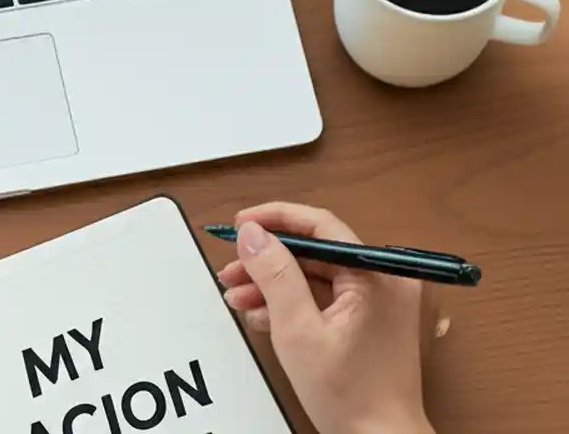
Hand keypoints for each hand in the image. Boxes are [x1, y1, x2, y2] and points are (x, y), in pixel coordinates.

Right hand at [217, 203, 434, 433]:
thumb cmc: (350, 395)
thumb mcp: (298, 330)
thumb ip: (274, 275)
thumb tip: (252, 234)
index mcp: (376, 275)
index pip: (321, 226)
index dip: (275, 220)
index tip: (240, 225)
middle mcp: (384, 281)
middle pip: (314, 252)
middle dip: (267, 260)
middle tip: (231, 268)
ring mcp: (378, 301)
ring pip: (314, 275)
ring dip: (273, 284)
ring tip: (237, 297)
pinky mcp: (368, 320)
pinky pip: (323, 297)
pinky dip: (291, 303)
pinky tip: (261, 315)